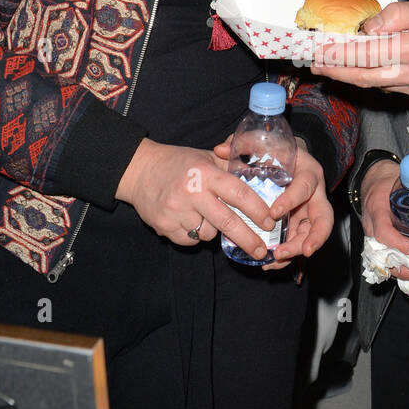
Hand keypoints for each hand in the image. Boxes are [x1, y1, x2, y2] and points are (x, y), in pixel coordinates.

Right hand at [115, 138, 275, 259]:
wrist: (139, 170)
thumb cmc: (178, 163)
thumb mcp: (206, 157)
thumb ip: (230, 168)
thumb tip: (260, 179)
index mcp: (205, 173)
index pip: (238, 193)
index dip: (257, 210)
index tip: (269, 222)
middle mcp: (192, 192)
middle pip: (227, 222)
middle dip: (248, 239)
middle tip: (261, 251)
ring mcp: (176, 211)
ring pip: (207, 234)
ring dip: (212, 230)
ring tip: (204, 215)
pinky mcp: (164, 226)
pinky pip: (190, 240)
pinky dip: (193, 235)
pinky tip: (187, 219)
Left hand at [212, 137, 332, 269]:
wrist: (288, 158)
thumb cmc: (277, 151)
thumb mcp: (264, 142)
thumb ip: (244, 143)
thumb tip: (221, 149)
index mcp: (308, 173)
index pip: (305, 187)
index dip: (291, 200)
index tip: (273, 213)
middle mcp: (315, 195)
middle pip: (323, 218)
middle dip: (314, 236)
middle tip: (296, 250)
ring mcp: (310, 212)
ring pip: (313, 235)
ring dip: (298, 250)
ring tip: (277, 258)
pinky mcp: (302, 224)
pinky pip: (300, 243)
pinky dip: (288, 255)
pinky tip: (270, 263)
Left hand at [310, 0, 408, 100]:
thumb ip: (396, 15)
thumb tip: (368, 26)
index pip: (367, 54)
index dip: (339, 54)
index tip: (320, 50)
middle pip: (365, 77)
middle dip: (336, 72)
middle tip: (316, 65)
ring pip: (375, 85)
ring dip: (350, 77)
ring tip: (331, 67)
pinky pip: (390, 87)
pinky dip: (372, 79)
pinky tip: (361, 70)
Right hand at [360, 159, 408, 283]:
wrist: (372, 181)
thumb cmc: (388, 182)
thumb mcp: (408, 180)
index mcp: (377, 209)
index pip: (383, 232)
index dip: (400, 244)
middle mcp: (371, 226)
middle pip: (381, 254)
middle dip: (402, 268)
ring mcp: (371, 236)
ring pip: (381, 261)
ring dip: (401, 272)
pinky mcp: (374, 242)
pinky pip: (383, 260)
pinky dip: (397, 269)